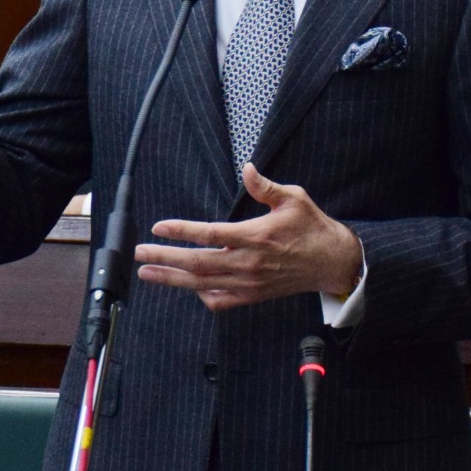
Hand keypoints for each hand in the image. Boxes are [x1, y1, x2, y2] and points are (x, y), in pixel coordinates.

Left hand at [134, 164, 362, 309]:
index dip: (181, 231)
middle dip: (164, 258)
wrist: (332, 262)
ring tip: (147, 273)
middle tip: (139, 253)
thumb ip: (266, 186)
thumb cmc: (312, 227)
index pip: (210, 235)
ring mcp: (249, 283)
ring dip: (171, 278)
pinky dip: (200, 295)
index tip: (158, 227)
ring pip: (202, 284)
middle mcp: (248, 263)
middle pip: (197, 263)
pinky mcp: (253, 295)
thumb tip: (247, 169)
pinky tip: (187, 286)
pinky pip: (220, 301)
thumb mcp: (294, 198)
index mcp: (255, 236)